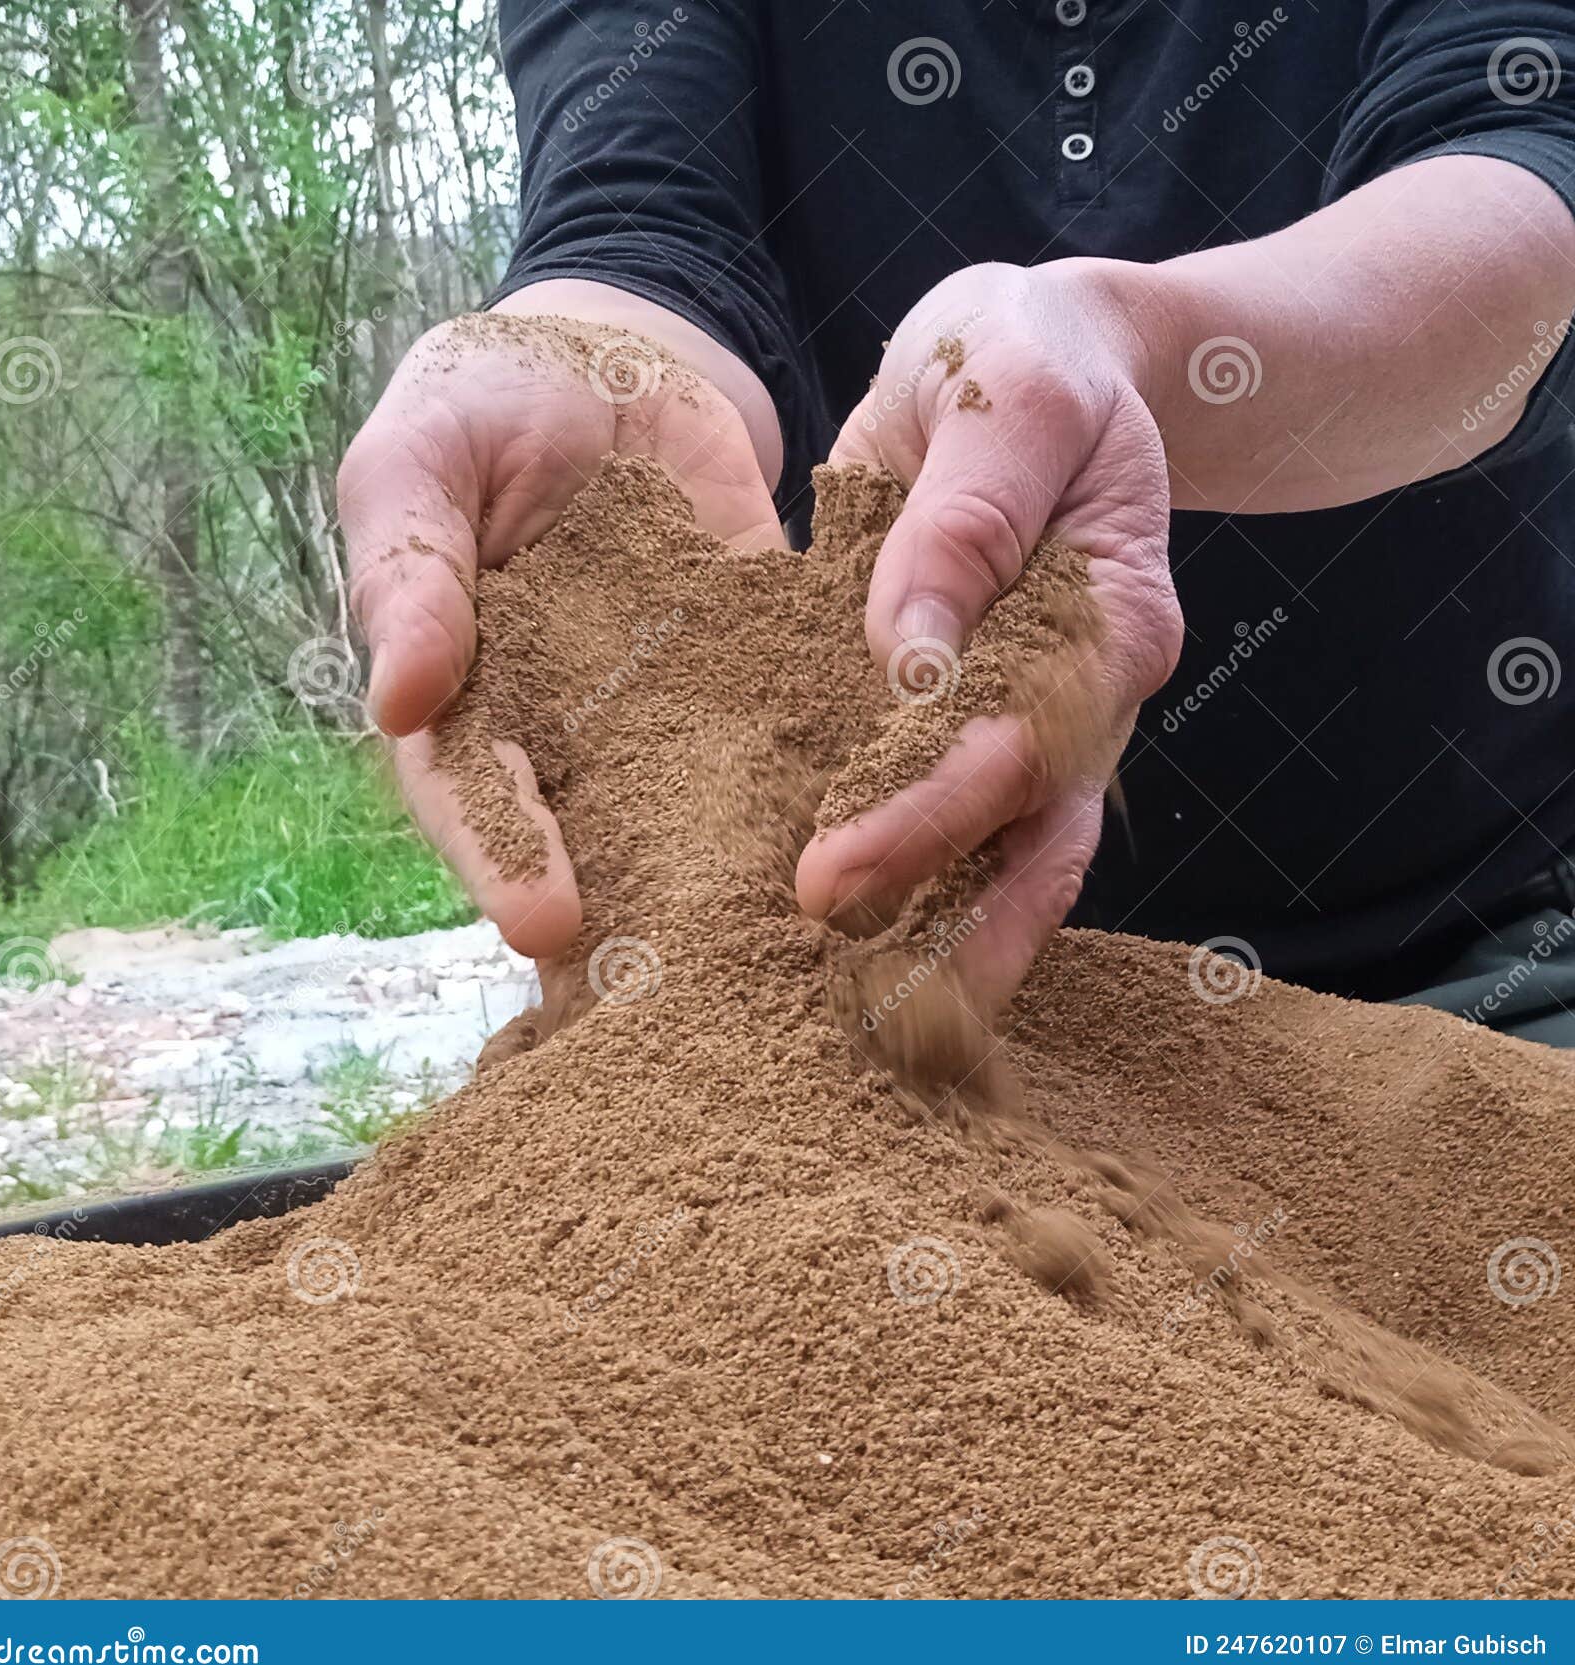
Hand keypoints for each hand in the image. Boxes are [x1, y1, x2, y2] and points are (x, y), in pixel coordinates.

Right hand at [338, 283, 782, 955]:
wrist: (605, 366)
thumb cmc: (477, 411)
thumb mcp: (419, 466)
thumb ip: (409, 572)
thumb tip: (400, 699)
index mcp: (473, 702)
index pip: (476, 800)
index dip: (507, 863)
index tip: (548, 924)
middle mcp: (572, 736)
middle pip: (593, 843)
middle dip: (634, 915)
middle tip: (681, 992)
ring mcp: (671, 713)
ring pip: (701, 809)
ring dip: (741, 879)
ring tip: (794, 954)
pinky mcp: (760, 670)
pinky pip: (795, 722)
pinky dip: (834, 769)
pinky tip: (884, 814)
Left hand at [795, 260, 1182, 1001]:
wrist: (1041, 361)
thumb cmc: (1025, 366)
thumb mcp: (1006, 406)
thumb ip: (963, 527)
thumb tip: (903, 659)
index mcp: (1109, 618)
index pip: (1019, 746)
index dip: (928, 818)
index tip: (831, 875)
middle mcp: (1089, 691)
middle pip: (1032, 836)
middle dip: (947, 925)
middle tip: (853, 1013)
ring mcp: (1047, 714)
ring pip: (1015, 853)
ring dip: (952, 940)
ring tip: (872, 1028)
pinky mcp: (989, 714)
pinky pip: (967, 812)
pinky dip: (928, 881)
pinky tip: (863, 942)